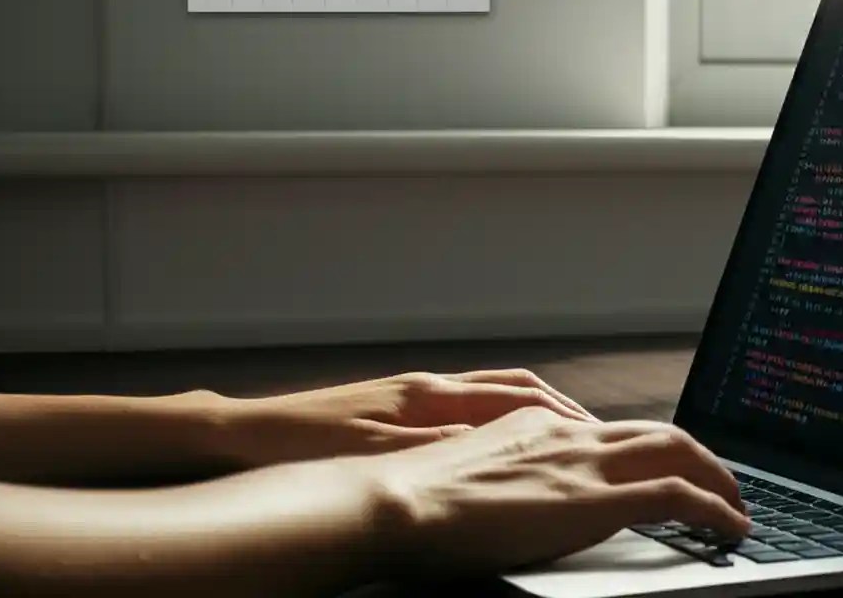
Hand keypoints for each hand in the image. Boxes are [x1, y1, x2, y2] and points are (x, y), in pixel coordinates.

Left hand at [215, 369, 598, 469]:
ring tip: (557, 434)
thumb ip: (437, 448)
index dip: (560, 414)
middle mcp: (427, 386)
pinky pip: (466, 404)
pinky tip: (497, 441)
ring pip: (489, 393)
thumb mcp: (376, 455)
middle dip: (556, 406)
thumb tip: (494, 443)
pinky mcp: (394, 406)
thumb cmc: (307, 444)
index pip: (515, 396)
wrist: (247, 433)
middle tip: (591, 432)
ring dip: (529, 410)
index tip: (594, 432)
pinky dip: (498, 417)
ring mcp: (411, 393)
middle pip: (511, 386)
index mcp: (430, 395)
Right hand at [361, 406, 749, 576]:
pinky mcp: (596, 500)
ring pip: (678, 452)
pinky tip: (731, 525)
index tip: (669, 466)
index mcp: (538, 426)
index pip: (614, 431)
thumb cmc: (415, 501)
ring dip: (717, 477)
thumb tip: (522, 494)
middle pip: (657, 432)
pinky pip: (678, 496)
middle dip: (699, 455)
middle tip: (721, 481)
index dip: (652, 448)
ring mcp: (585, 464)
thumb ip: (507, 474)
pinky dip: (715, 507)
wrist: (397, 503)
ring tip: (736, 503)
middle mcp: (569, 434)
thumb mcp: (469, 473)